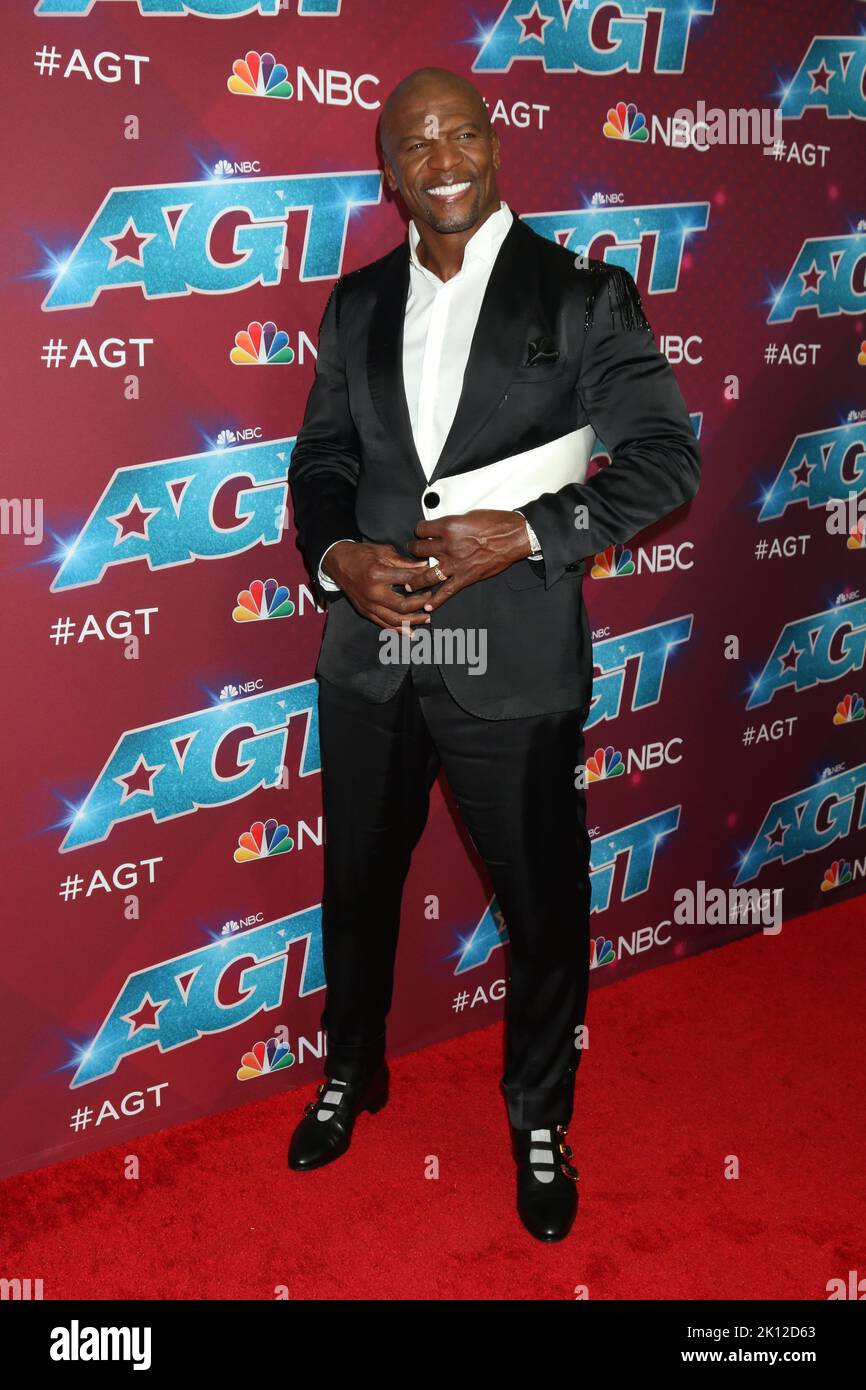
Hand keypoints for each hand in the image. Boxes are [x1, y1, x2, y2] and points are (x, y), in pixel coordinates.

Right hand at [322, 540, 434, 628]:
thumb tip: (426, 567)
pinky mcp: (365, 611)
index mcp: (378, 574)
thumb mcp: (384, 551)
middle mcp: (373, 593)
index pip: (408, 581)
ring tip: (427, 618)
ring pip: (394, 620)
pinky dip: (398, 630)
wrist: (337, 562)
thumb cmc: (361, 554)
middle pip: (402, 606)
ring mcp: (368, 605)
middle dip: (420, 604)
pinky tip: (411, 631)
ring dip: (413, 621)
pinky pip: (383, 624)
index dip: (423, 580)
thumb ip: (405, 562)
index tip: (432, 578)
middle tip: (430, 598)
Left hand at [404, 510, 531, 609]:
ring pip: (425, 574)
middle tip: (413, 554)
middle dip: (414, 551)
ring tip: (409, 583)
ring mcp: (455, 564)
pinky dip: (436, 601)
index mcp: (448, 527)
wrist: (513, 538)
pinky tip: (428, 606)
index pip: (420, 529)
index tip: (420, 534)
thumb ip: (453, 524)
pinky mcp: (465, 577)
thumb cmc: (496, 524)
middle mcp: (447, 546)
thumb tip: (444, 528)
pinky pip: (446, 592)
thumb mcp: (468, 516)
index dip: (419, 531)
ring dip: (415, 579)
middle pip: (418, 550)